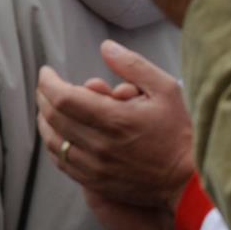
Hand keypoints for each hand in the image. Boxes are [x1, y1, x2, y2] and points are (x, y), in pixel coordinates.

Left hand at [37, 42, 191, 229]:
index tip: (47, 72)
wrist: (187, 181)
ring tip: (48, 106)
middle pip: (53, 118)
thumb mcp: (165, 89)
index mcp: (115, 120)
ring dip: (44, 121)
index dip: (48, 82)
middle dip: (43, 97)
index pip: (63, 98)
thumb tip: (105, 47)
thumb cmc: (179, 132)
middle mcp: (100, 145)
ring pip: (52, 141)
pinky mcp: (94, 182)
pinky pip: (61, 162)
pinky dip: (53, 144)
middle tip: (46, 86)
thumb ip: (133, 65)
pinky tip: (58, 133)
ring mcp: (95, 167)